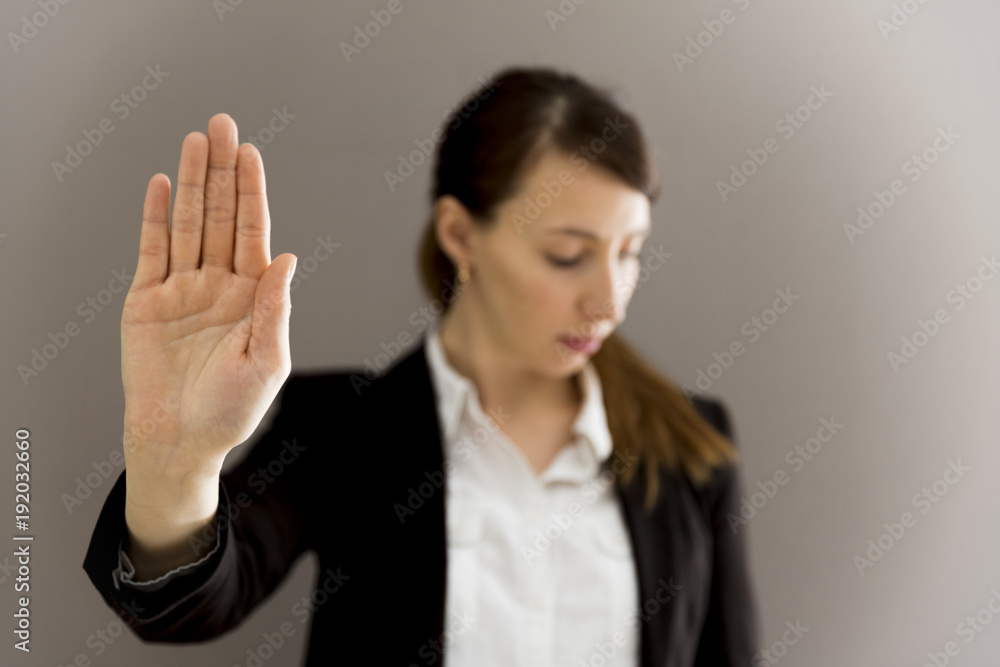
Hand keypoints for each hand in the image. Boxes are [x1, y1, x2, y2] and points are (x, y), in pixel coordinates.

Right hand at [120, 113, 296, 477]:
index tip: (252, 154)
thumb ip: (274, 308)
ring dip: (192, 182)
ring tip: (196, 141)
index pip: (252, 232)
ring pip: (188, 224)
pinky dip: (155, 217)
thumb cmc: (230, 410)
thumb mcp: (265, 361)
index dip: (252, 192)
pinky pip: (152, 251)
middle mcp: (219, 284)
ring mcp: (182, 289)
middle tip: (222, 125)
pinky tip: (163, 185)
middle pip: (220, 215)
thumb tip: (289, 257)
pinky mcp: (147, 300)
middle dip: (223, 171)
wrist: (179, 440)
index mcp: (252, 296)